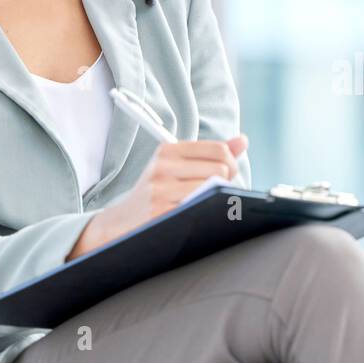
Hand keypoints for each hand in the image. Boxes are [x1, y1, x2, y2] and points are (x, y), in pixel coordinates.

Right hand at [67, 134, 247, 260]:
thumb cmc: (156, 192)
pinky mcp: (161, 212)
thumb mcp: (176, 166)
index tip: (227, 174)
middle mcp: (162, 167)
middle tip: (216, 192)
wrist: (120, 222)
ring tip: (206, 202)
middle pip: (221, 169)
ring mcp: (161, 190)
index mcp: (167, 151)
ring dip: (217, 198)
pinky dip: (206, 210)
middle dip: (226, 182)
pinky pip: (200, 207)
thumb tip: (243, 140)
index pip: (218, 150)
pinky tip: (198, 213)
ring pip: (213, 188)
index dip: (231, 164)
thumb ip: (210, 153)